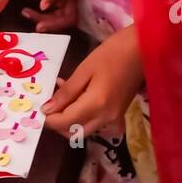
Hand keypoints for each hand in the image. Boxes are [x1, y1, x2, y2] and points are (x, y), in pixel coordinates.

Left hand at [20, 0, 78, 32]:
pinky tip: (28, 12)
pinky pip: (57, 16)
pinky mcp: (62, 1)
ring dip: (48, 23)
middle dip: (53, 23)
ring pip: (64, 19)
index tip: (41, 5)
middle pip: (70, 16)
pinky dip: (45, 19)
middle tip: (35, 23)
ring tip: (25, 13)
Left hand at [43, 25, 143, 139]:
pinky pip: (94, 123)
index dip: (48, 119)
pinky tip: (76, 96)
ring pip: (84, 130)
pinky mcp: (117, 114)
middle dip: (57, 123)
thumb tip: (48, 109)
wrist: (142, 49)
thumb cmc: (113, 53)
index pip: (64, 123)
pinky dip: (82, 115)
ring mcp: (113, 118)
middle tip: (49, 103)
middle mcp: (105, 118)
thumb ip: (66, 92)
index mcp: (96, 106)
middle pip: (73, 133)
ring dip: (69, 120)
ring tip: (62, 96)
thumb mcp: (85, 69)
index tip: (39, 107)